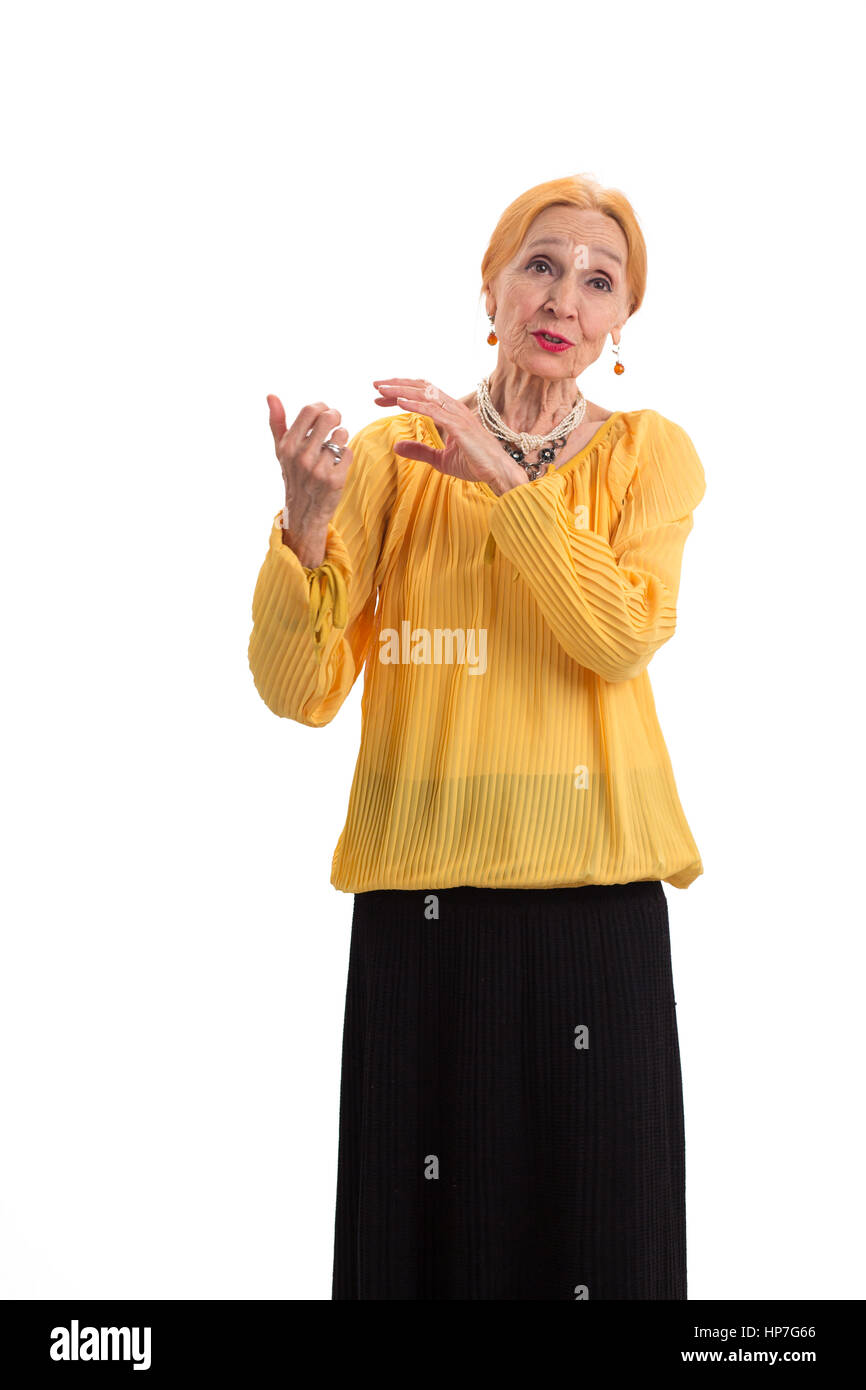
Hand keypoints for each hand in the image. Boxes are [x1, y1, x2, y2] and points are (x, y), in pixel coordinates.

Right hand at [267, 395, 352, 534]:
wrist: (303, 512)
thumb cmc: (294, 475)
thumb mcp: (282, 450)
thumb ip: (277, 422)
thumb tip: (271, 395)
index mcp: (288, 446)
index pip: (310, 411)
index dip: (322, 407)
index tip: (325, 413)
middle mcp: (302, 457)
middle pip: (328, 418)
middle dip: (335, 416)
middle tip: (336, 421)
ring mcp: (318, 469)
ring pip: (341, 435)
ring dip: (341, 436)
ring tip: (335, 445)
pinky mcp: (335, 480)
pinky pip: (348, 453)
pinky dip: (346, 455)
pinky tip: (338, 462)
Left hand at [372, 379, 526, 494]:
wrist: (497, 473)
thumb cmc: (475, 464)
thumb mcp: (439, 459)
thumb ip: (419, 450)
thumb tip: (396, 446)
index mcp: (450, 412)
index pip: (422, 394)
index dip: (400, 392)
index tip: (380, 398)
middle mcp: (453, 408)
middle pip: (421, 388)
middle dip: (397, 385)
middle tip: (376, 386)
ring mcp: (457, 415)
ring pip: (425, 395)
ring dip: (401, 391)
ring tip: (382, 391)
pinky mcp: (459, 426)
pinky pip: (434, 411)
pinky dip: (416, 405)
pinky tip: (400, 403)